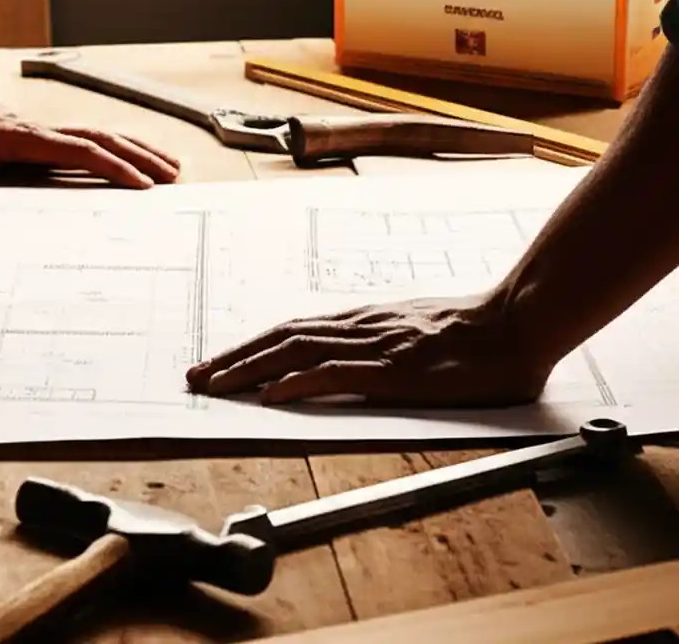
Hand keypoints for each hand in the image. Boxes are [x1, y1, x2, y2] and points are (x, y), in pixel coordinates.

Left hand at [0, 85, 180, 204]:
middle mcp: (40, 130)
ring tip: (167, 164)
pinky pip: (84, 140)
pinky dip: (111, 147)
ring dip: (134, 148)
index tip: (143, 185)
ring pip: (98, 135)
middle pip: (102, 138)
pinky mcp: (35, 136)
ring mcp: (40, 131)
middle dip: (140, 155)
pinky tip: (121, 156)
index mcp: (26, 136)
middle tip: (175, 175)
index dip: (113, 167)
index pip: (81, 151)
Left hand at [186, 294, 553, 406]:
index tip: (218, 361)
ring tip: (215, 385)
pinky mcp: (395, 370)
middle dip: (233, 358)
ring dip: (249, 369)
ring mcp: (376, 346)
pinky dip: (297, 382)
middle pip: (281, 337)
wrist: (517, 323)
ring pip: (296, 352)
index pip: (292, 329)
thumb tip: (339, 364)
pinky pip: (336, 373)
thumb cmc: (473, 332)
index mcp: (363, 320)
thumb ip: (376, 342)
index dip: (250, 346)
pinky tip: (271, 394)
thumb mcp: (413, 331)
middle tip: (196, 377)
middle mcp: (360, 326)